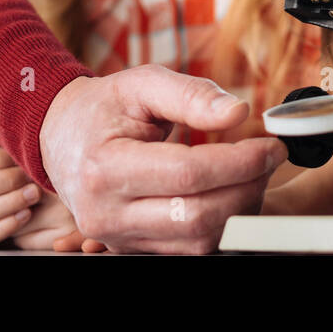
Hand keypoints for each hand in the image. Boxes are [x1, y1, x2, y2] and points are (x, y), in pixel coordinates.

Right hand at [39, 64, 287, 253]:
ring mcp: (116, 238)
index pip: (189, 175)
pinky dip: (219, 223)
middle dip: (247, 187)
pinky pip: (186, 247)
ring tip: (252, 174)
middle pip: (197, 216)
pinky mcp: (130, 248)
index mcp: (105, 168)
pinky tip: (230, 192)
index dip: (241, 162)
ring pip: (197, 240)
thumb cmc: (103, 108)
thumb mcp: (141, 83)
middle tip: (268, 159)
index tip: (272, 146)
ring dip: (239, 210)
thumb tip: (238, 113)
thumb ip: (191, 94)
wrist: (60, 137)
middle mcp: (106, 214)